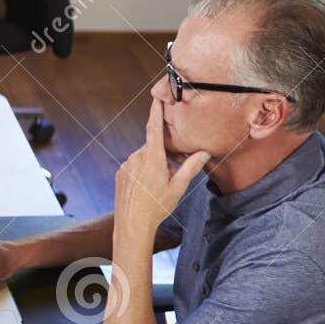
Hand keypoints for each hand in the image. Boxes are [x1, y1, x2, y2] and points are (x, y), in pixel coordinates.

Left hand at [114, 99, 210, 244]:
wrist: (132, 225)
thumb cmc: (156, 207)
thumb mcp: (178, 188)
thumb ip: (190, 167)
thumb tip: (204, 153)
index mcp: (151, 159)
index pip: (154, 129)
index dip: (156, 112)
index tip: (157, 98)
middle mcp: (136, 158)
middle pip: (153, 147)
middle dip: (164, 155)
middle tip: (175, 171)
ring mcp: (125, 166)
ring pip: (143, 158)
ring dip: (154, 165)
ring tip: (160, 185)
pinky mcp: (120, 174)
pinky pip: (134, 166)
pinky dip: (143, 171)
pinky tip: (147, 188)